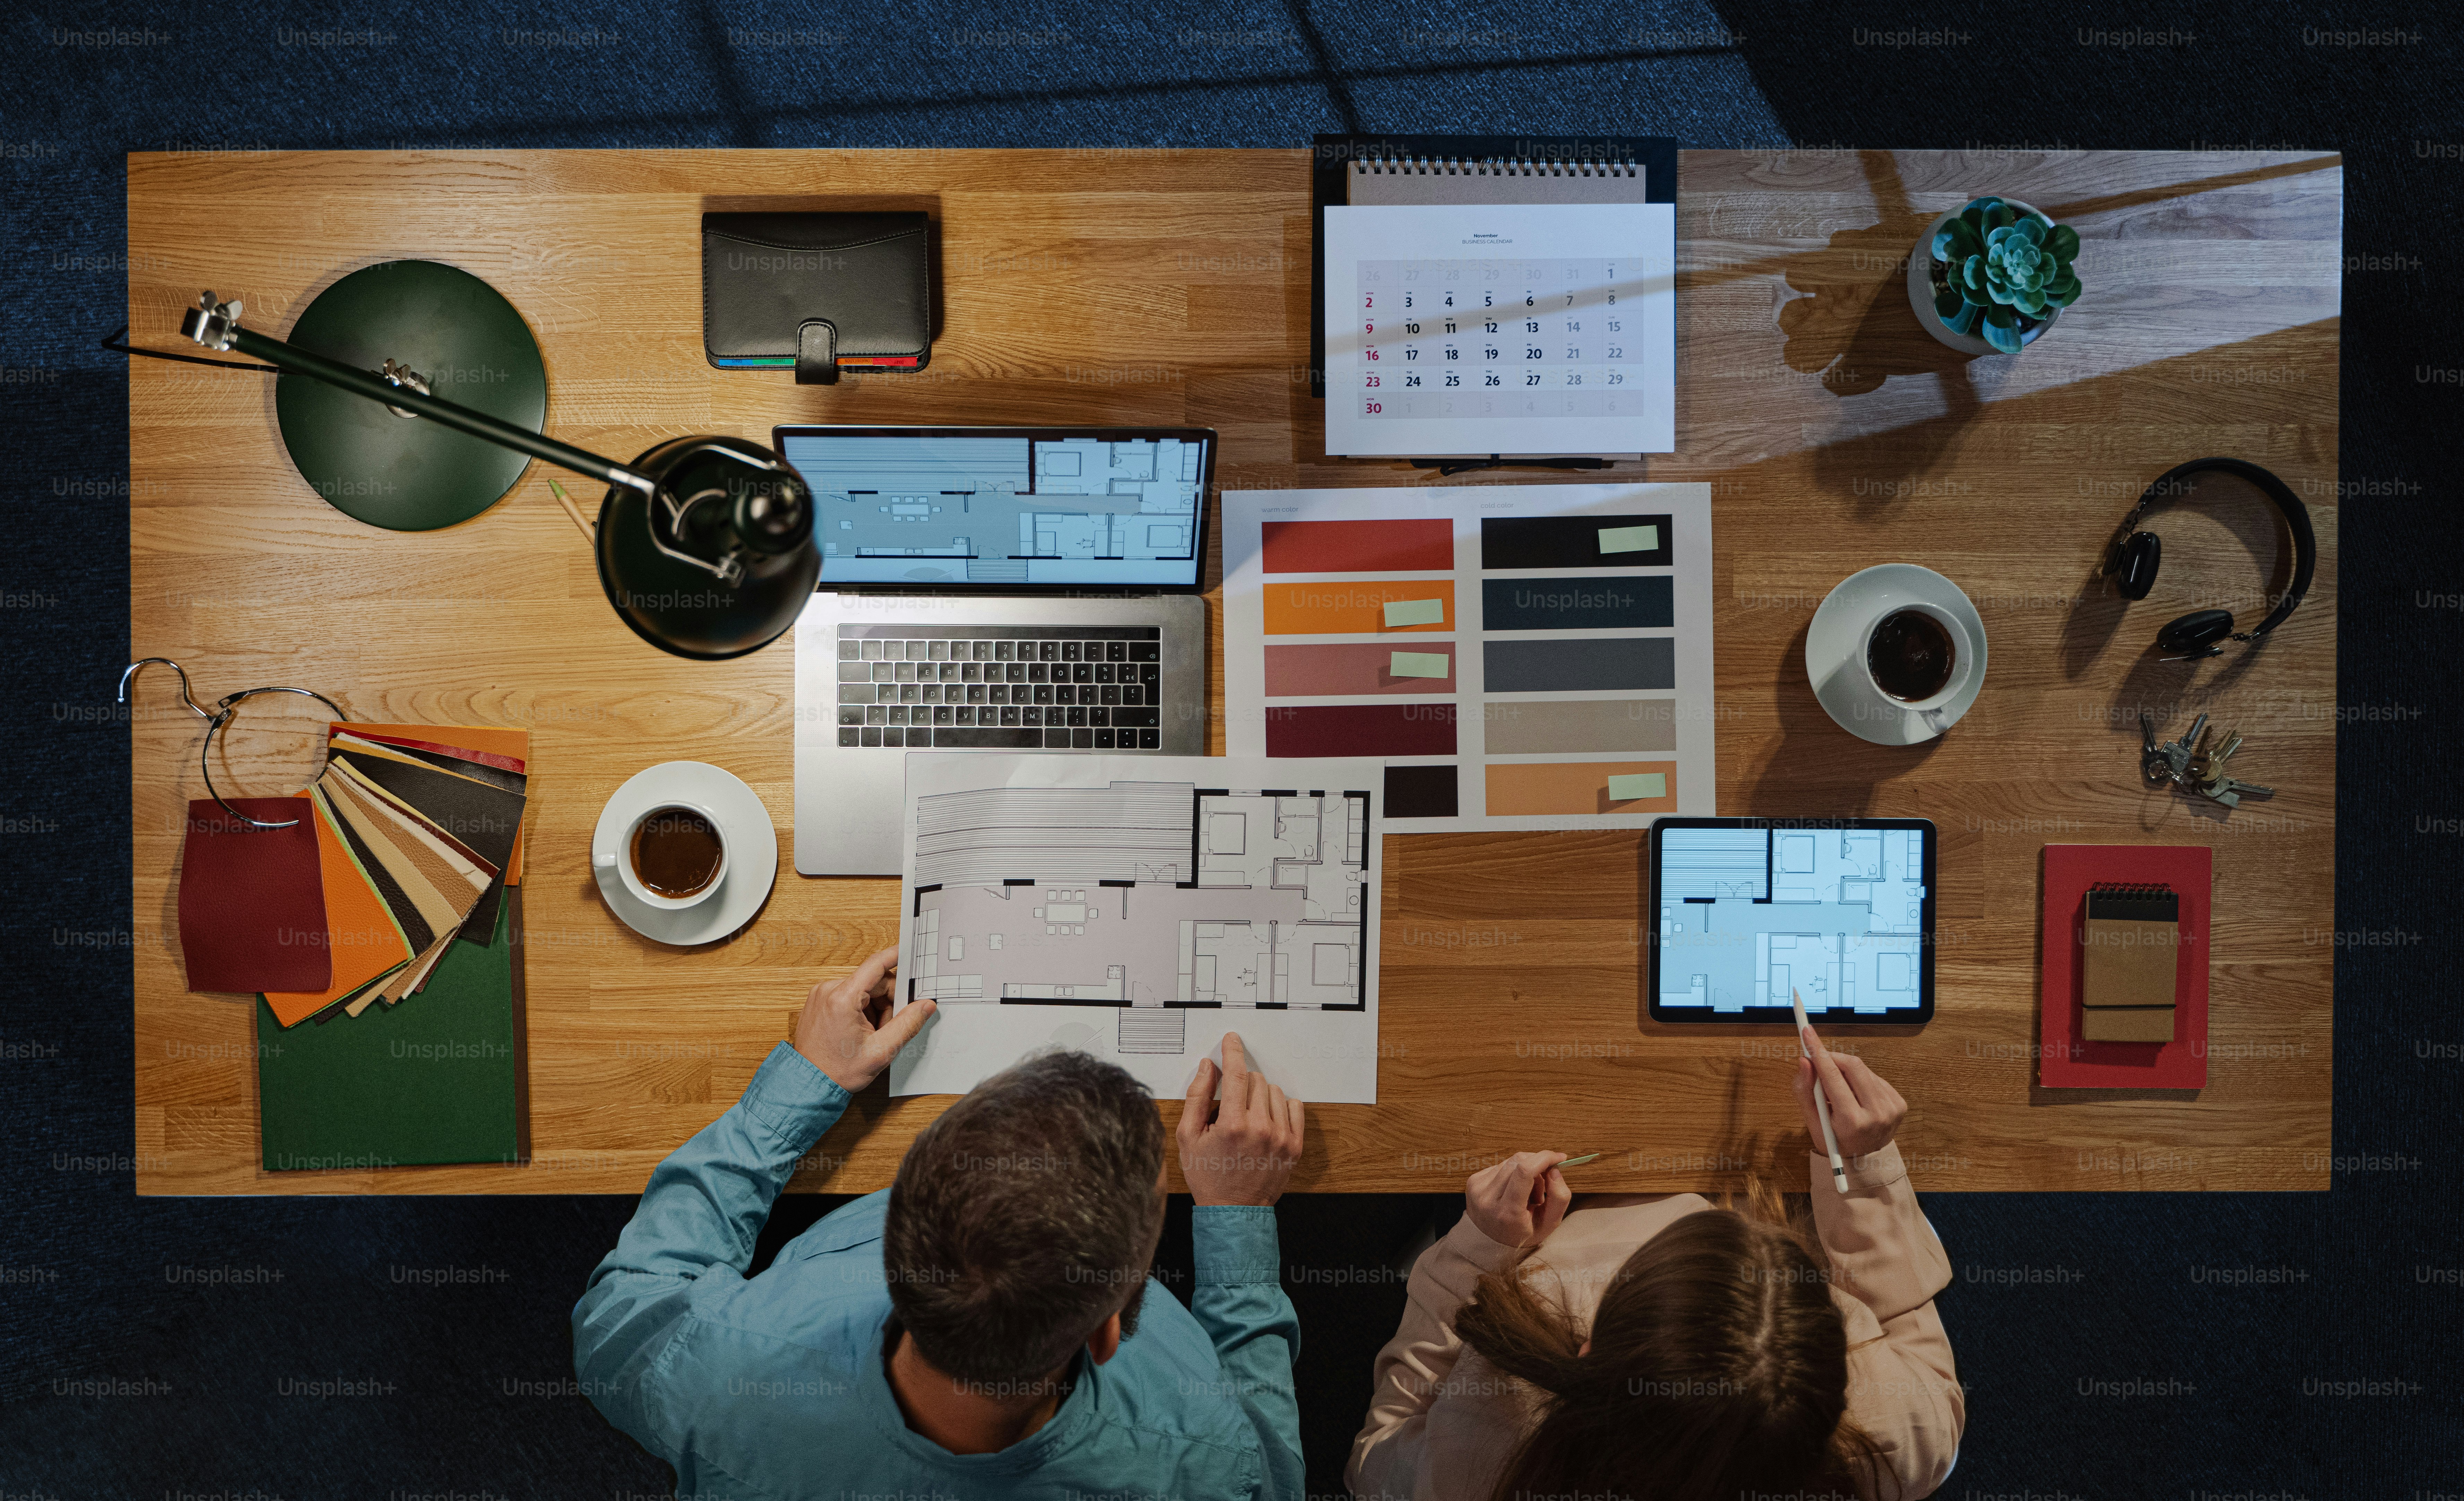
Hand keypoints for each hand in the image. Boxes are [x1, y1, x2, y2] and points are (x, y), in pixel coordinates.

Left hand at [793, 946, 934, 1092]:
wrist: (809, 1084)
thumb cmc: (838, 1071)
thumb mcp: (881, 1051)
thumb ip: (907, 1024)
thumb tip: (926, 1005)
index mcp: (842, 999)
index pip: (876, 965)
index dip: (896, 956)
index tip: (910, 951)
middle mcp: (828, 990)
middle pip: (874, 982)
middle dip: (889, 1002)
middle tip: (890, 1027)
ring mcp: (822, 995)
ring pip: (864, 990)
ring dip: (877, 1008)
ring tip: (873, 1034)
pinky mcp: (820, 1001)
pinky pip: (850, 996)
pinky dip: (863, 1010)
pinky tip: (862, 1031)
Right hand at [1177, 1033, 1303, 1206]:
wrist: (1233, 1211)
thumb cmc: (1207, 1175)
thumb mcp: (1188, 1137)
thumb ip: (1197, 1097)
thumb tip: (1209, 1066)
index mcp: (1232, 1125)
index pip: (1236, 1074)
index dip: (1233, 1051)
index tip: (1232, 1039)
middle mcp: (1261, 1129)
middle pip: (1255, 1080)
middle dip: (1241, 1083)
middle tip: (1230, 1105)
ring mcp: (1281, 1137)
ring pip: (1274, 1091)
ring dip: (1259, 1095)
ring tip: (1246, 1117)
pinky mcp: (1294, 1146)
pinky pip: (1294, 1106)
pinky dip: (1280, 1106)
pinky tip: (1266, 1120)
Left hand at [1464, 1152, 1571, 1249]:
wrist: (1489, 1241)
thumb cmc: (1522, 1233)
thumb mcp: (1548, 1223)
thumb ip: (1559, 1198)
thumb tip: (1554, 1169)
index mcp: (1508, 1212)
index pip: (1524, 1172)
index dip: (1544, 1158)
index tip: (1559, 1157)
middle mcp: (1488, 1199)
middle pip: (1519, 1162)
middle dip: (1538, 1166)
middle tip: (1546, 1182)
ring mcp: (1477, 1188)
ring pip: (1510, 1161)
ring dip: (1526, 1170)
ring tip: (1528, 1193)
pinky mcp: (1472, 1181)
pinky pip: (1500, 1165)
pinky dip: (1513, 1173)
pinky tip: (1514, 1190)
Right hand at [1794, 1026, 1906, 1158]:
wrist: (1866, 1158)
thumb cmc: (1835, 1140)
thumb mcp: (1813, 1122)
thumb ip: (1804, 1090)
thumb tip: (1805, 1060)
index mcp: (1852, 1121)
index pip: (1833, 1077)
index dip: (1818, 1052)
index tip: (1807, 1032)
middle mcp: (1876, 1113)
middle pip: (1852, 1065)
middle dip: (1832, 1057)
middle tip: (1819, 1058)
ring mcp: (1891, 1108)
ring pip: (1863, 1069)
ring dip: (1845, 1070)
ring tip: (1838, 1088)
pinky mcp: (1899, 1103)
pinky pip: (1874, 1077)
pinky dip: (1860, 1079)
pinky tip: (1855, 1093)